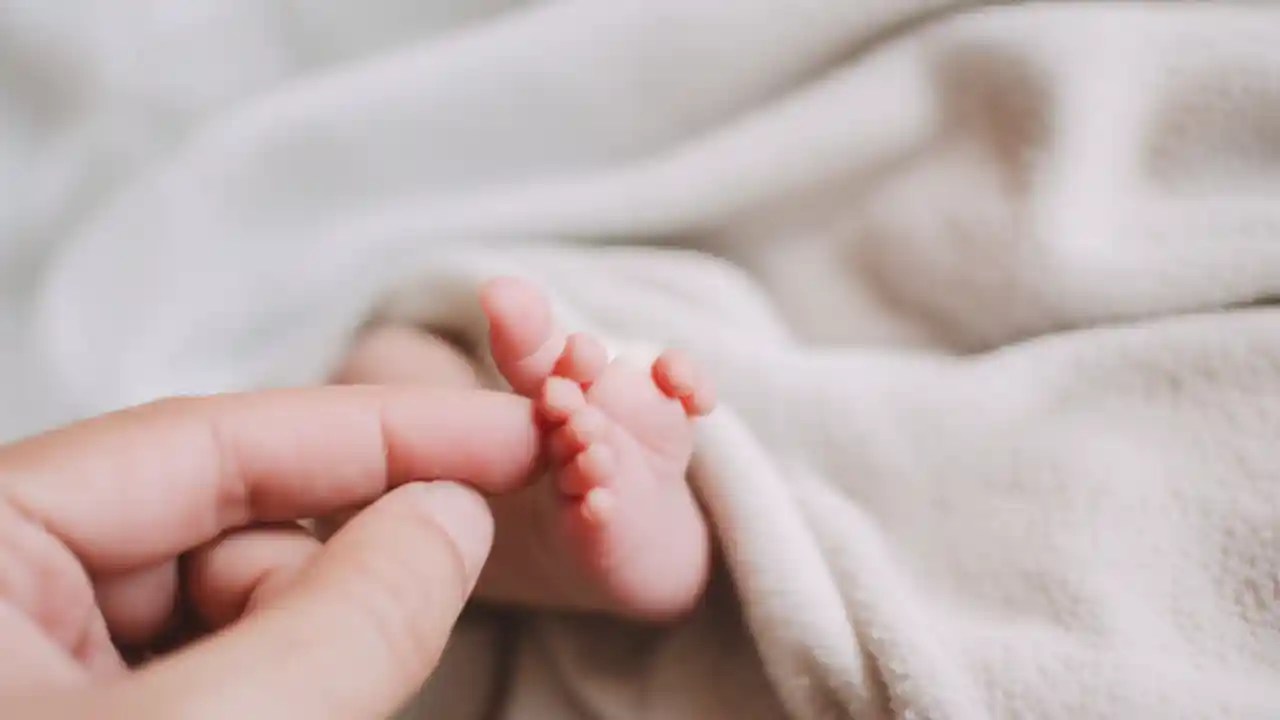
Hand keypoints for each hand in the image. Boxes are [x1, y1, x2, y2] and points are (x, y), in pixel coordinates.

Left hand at [0, 387, 539, 717]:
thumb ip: (341, 618)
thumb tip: (451, 517)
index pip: (209, 439)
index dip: (383, 431)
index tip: (509, 437)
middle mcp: (3, 593)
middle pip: (222, 530)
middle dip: (330, 578)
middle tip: (392, 649)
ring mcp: (42, 673)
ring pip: (230, 614)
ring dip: (305, 657)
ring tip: (314, 712)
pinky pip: (216, 678)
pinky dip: (281, 697)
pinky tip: (293, 716)